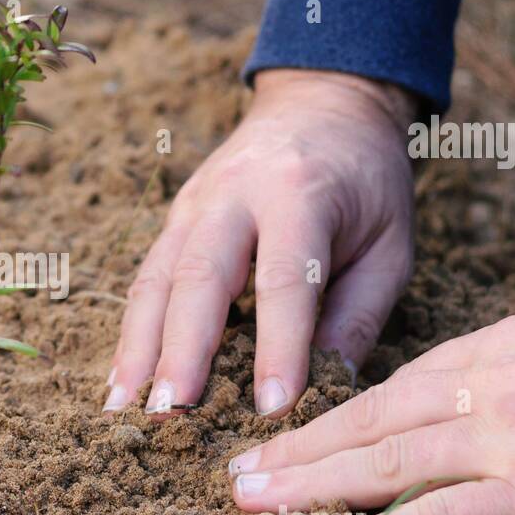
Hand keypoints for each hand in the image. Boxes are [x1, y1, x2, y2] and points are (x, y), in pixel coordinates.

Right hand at [104, 68, 417, 418]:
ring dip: (137, 347)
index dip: (277, 347)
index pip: (284, 279)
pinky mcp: (174, 219)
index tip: (271, 408)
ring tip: (125, 407)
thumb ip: (360, 314)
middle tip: (170, 410)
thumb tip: (327, 390)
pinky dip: (133, 333)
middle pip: (198, 275)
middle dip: (180, 349)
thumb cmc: (367, 183)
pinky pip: (146, 280)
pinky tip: (124, 380)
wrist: (323, 104)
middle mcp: (234, 193)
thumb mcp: (390, 244)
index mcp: (300, 193)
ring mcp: (194, 204)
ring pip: (155, 279)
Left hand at [230, 315, 514, 514]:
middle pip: (374, 420)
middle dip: (299, 450)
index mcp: (503, 345)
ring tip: (255, 507)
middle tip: (239, 474)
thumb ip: (510, 372)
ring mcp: (514, 438)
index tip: (285, 437)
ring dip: (312, 489)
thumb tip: (452, 399)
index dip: (333, 418)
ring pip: (388, 464)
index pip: (395, 386)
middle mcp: (495, 382)